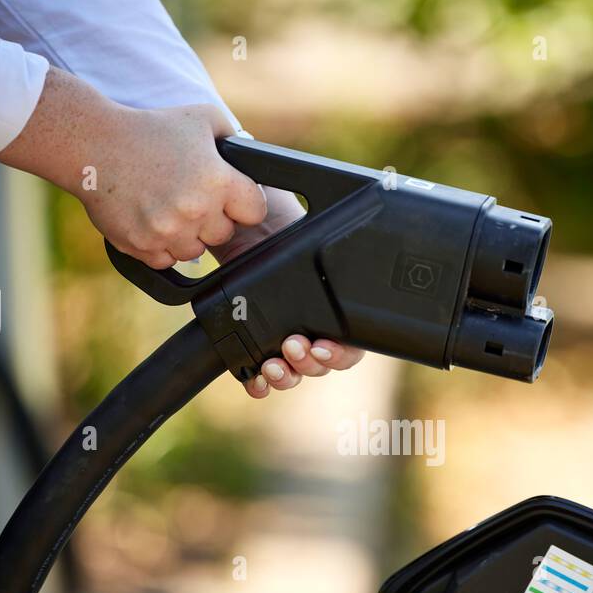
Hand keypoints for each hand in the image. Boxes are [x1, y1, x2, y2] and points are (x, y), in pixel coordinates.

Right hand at [0, 67, 266, 263]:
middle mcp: (196, 211)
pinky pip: (166, 259)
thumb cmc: (149, 128)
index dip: (245, 202)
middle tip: (193, 197)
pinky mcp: (143, 246)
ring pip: (195, 250)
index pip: (255, 210)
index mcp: (217, 181)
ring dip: (188, 234)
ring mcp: (168, 232)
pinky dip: (161, 245)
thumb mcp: (201, 117)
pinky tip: (152, 219)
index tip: (233, 196)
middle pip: (224, 233)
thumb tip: (250, 154)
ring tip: (170, 207)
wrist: (94, 146)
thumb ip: (232, 136)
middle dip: (214, 218)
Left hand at [210, 186, 364, 398]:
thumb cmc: (276, 218)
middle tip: (294, 346)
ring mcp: (281, 339)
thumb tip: (357, 207)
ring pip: (295, 374)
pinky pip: (259, 377)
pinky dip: (259, 384)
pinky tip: (254, 378)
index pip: (351, 346)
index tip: (323, 345)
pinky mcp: (251, 344)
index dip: (341, 354)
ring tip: (273, 363)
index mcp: (333, 307)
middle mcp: (311, 328)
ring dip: (288, 375)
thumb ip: (328, 228)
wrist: (235, 224)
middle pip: (322, 365)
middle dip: (310, 363)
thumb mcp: (307, 222)